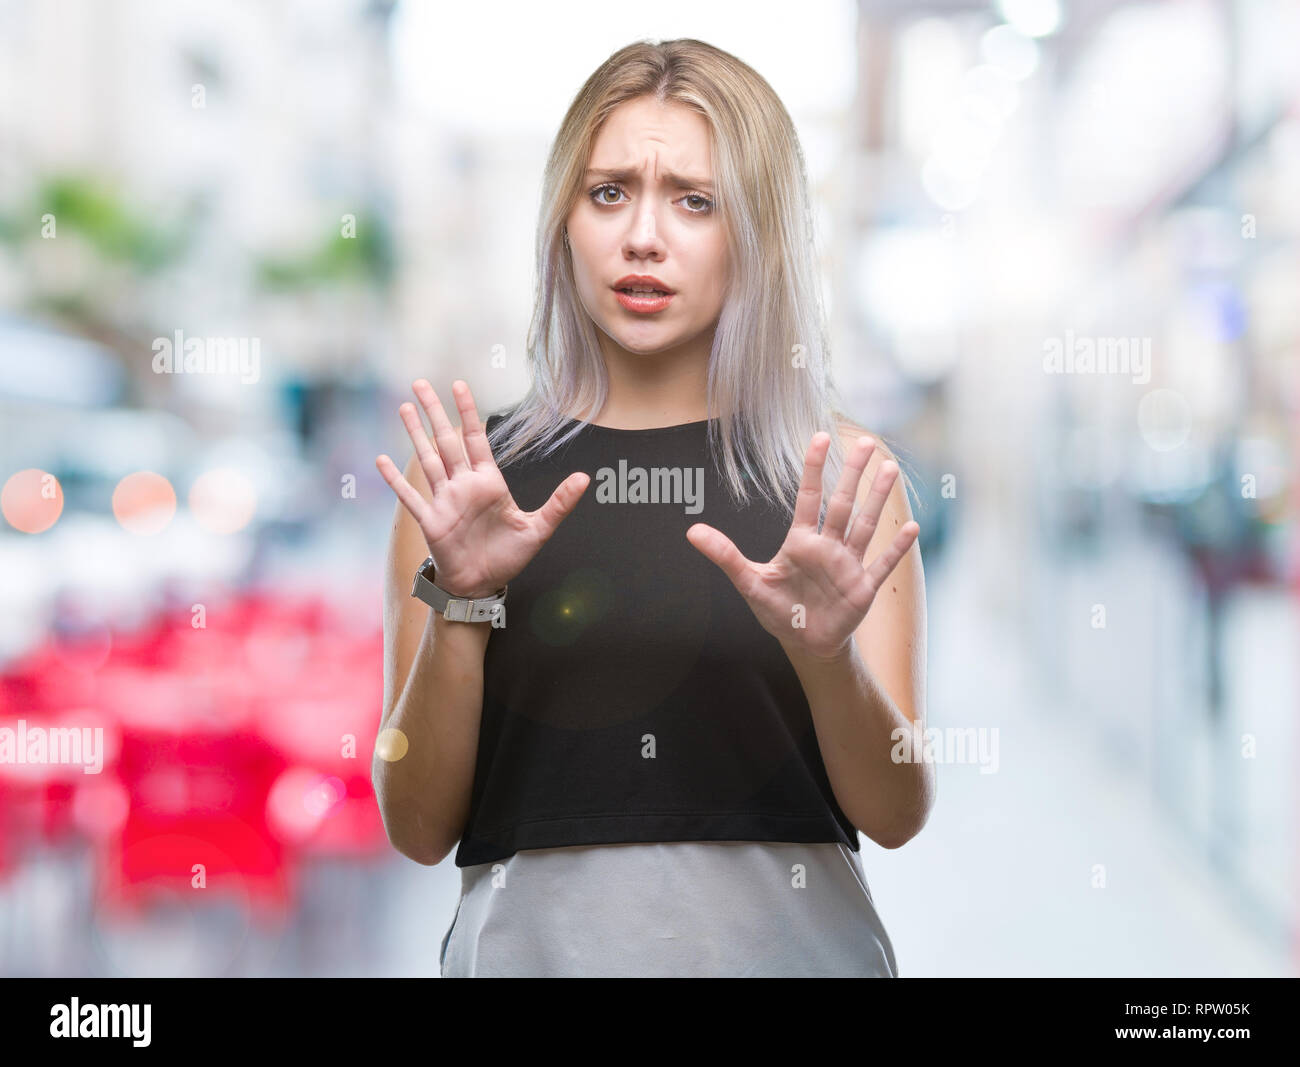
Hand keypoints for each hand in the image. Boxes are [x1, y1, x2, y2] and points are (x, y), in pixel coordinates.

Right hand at [375, 380, 589, 598]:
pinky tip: (381, 460)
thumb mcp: (538, 529)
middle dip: (434, 412)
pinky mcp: (430, 521)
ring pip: (427, 460)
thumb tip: (585, 479)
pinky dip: (395, 480)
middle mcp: (463, 485)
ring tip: (403, 408)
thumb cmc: (509, 557)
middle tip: (421, 382)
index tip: (459, 385)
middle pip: (446, 441)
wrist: (483, 585)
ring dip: (415, 435)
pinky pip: (410, 497)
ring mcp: (444, 501)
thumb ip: (559, 503)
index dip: (468, 412)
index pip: (476, 438)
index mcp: (488, 482)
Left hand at [685, 432, 918, 661]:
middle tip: (868, 441)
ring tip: (891, 469)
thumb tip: (692, 532)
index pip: (808, 497)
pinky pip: (881, 564)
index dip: (814, 468)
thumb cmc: (778, 609)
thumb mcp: (749, 582)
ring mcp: (847, 565)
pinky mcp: (862, 588)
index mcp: (800, 541)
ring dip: (878, 498)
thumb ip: (725, 555)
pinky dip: (895, 548)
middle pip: (842, 503)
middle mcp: (827, 547)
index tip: (820, 437)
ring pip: (865, 525)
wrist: (804, 643)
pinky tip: (912, 528)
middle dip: (854, 473)